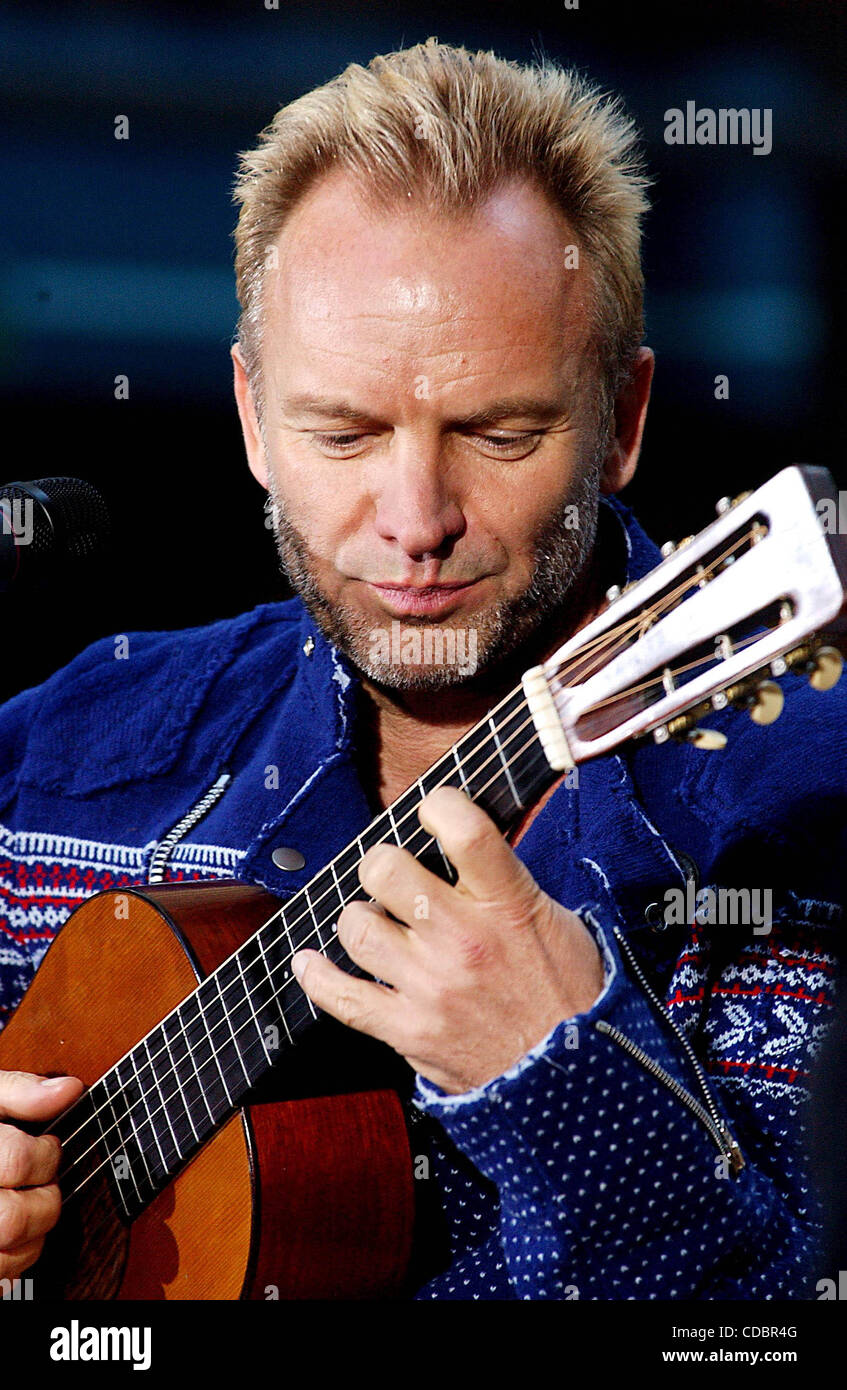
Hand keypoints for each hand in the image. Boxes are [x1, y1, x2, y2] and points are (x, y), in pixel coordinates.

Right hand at [0, 1070, 83, 1282]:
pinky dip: (14, 1261)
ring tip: (28, 1206)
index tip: (48, 1146)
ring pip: (5, 1258)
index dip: (46, 1153)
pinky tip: (10, 1234)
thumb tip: (67, 1091)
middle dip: (45, 1200)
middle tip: (44, 1181)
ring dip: (33, 1235)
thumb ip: (19, 1090)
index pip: (15, 1162)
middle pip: (11, 1220)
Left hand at [292, 786, 603, 1093]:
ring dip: (361, 920)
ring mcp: (431, 985)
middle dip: (382, 865)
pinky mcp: (409, 1029)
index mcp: (508, 904)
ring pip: (356, 926)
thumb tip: (461, 842)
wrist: (570, 1077)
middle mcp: (464, 939)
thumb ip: (504, 882)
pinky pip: (340, 997)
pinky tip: (310, 964)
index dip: (439, 805)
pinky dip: (317, 977)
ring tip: (376, 926)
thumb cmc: (565, 994)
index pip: (464, 829)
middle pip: (385, 869)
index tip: (433, 810)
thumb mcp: (556, 919)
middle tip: (392, 878)